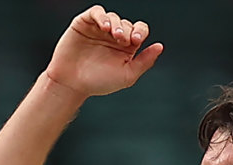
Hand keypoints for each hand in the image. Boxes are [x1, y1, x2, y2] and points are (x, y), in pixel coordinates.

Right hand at [45, 5, 162, 97]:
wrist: (73, 83)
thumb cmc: (99, 82)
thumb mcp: (128, 75)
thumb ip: (145, 61)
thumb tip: (160, 47)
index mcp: (127, 47)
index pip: (139, 30)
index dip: (140, 31)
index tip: (136, 41)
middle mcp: (114, 37)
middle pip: (127, 23)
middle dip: (127, 30)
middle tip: (122, 40)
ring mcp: (99, 29)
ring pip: (113, 16)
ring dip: (116, 23)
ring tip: (113, 35)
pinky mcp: (84, 24)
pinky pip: (96, 12)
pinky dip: (102, 16)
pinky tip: (104, 27)